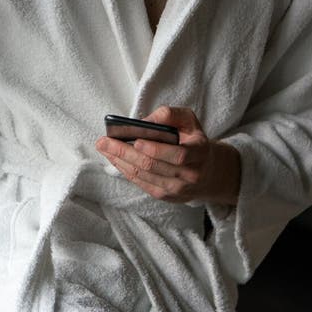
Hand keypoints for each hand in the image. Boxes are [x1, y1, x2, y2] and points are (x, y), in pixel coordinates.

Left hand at [95, 105, 240, 205]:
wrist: (208, 171)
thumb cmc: (193, 140)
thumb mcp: (189, 120)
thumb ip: (170, 115)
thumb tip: (143, 122)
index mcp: (199, 154)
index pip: (177, 156)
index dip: (156, 150)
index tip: (136, 140)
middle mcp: (190, 175)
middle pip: (153, 166)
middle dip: (125, 153)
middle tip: (104, 141)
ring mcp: (177, 189)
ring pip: (143, 176)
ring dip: (120, 161)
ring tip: (104, 148)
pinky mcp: (165, 196)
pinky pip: (141, 183)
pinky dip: (125, 170)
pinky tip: (114, 159)